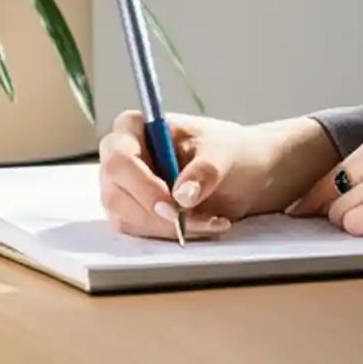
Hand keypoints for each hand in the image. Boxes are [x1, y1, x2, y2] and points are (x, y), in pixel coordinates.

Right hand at [98, 111, 338, 240]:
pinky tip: (204, 225)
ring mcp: (125, 189)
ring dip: (168, 228)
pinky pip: (141, 233)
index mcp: (135, 128)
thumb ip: (205, 170)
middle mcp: (122, 159)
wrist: (247, 174)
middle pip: (116, 194)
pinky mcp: (134, 214)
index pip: (119, 159)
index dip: (141, 185)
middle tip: (193, 220)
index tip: (172, 205)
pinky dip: (172, 235)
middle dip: (156, 214)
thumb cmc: (230, 151)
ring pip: (127, 219)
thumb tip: (183, 195)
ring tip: (210, 220)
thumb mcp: (224, 153)